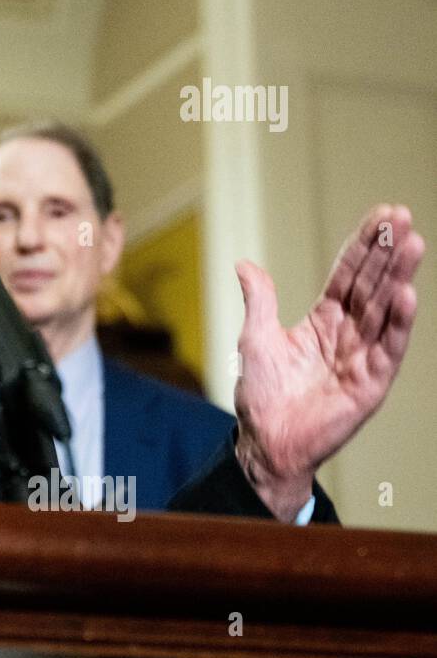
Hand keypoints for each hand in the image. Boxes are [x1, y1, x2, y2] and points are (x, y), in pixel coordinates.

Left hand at [233, 204, 423, 520]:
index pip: (349, 275)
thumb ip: (260, 301)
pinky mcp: (370, 382)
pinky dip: (398, 322)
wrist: (267, 441)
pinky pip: (388, 348)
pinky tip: (406, 294)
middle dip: (387, 251)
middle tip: (402, 216)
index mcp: (323, 321)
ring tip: (412, 243)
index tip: (381, 216)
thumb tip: (245, 264)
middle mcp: (348, 335)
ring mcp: (363, 357)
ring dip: (399, 276)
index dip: (363, 246)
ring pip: (385, 309)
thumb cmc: (262, 394)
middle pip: (372, 284)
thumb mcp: (255, 338)